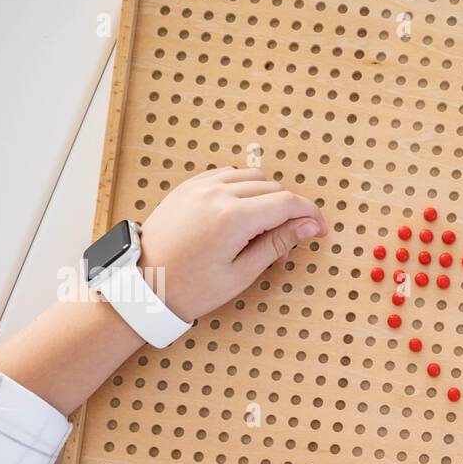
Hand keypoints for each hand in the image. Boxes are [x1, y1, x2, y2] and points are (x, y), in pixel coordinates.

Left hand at [135, 167, 327, 321]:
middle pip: (272, 188)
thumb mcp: (241, 273)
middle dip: (289, 212)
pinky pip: (228, 175)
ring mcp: (200, 186)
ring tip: (263, 230)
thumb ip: (277, 244)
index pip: (287, 203)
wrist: (143, 284)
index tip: (319, 230)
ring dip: (268, 198)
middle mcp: (217, 193)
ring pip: (252, 177)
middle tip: (286, 244)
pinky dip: (244, 189)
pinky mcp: (189, 186)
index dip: (310, 215)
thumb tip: (309, 227)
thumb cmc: (189, 287)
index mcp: (233, 218)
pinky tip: (243, 214)